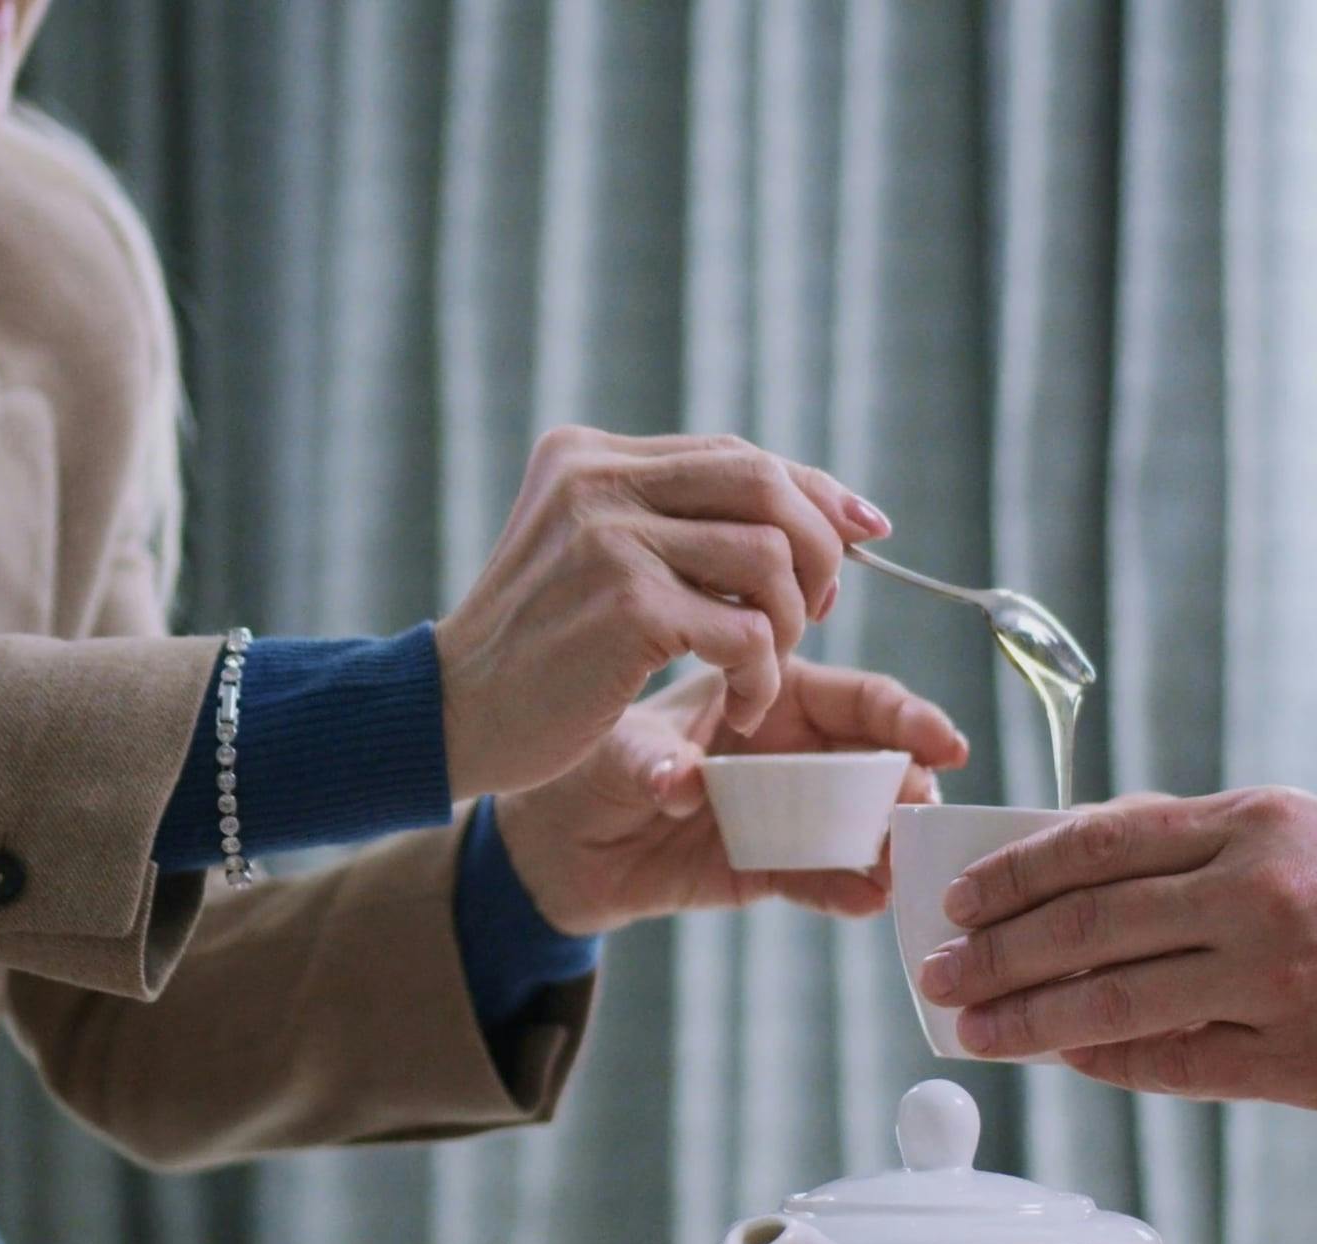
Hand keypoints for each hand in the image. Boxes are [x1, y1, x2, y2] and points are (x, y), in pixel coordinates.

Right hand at [434, 427, 890, 799]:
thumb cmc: (538, 655)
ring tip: (764, 671)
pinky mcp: (626, 603)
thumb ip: (674, 526)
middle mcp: (598, 478)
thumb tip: (821, 520)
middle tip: (819, 612)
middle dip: (819, 549)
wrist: (452, 715)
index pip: (736, 454)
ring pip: (769, 555)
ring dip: (791, 624)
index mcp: (590, 456)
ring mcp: (610, 536)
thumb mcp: (594, 561)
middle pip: (764, 483)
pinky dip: (764, 676)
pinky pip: (747, 632)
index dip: (813, 491)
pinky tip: (744, 707)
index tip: (864, 530)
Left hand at [494, 659, 968, 937]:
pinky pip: (820, 880)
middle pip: (876, 762)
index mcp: (769, 694)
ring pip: (861, 825)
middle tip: (925, 810)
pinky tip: (868, 901)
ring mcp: (788, 815)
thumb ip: (653, 762)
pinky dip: (847, 891)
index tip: (946, 744)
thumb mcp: (618, 752)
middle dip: (911, 786)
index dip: (906, 717)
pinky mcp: (769, 870)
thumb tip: (679, 780)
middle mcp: (792, 753)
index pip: (855, 697)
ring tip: (906, 864)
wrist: (558, 847)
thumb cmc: (590, 768)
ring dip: (891, 843)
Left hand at [910, 787, 1316, 1130]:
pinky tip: (1063, 1059)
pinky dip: (1104, 1062)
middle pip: (1087, 921)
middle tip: (937, 973)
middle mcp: (1263, 892)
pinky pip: (1170, 1063)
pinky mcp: (1297, 1061)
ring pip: (1113, 999)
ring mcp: (1278, 982)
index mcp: (1262, 823)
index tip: (960, 899)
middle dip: (995, 952)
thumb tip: (1086, 883)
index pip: (1102, 840)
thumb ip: (1210, 860)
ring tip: (973, 1027)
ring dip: (1028, 1017)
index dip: (1015, 874)